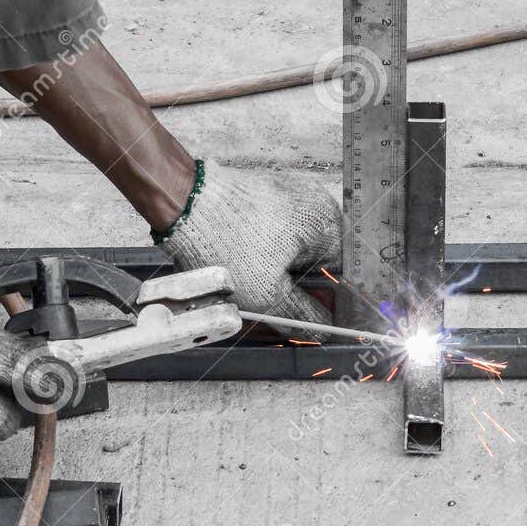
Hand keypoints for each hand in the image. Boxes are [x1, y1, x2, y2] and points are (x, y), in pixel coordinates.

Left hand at [157, 160, 339, 321]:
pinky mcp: (266, 196)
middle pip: (319, 262)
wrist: (182, 201)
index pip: (344, 275)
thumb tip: (323, 329)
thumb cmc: (225, 240)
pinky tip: (247, 270)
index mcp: (328, 224)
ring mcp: (291, 196)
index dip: (328, 302)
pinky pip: (277, 236)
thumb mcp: (268, 295)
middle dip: (300, 289)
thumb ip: (303, 316)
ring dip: (281, 275)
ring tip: (256, 289)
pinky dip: (267, 257)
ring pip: (296, 251)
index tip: (312, 319)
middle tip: (277, 309)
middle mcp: (316, 205)